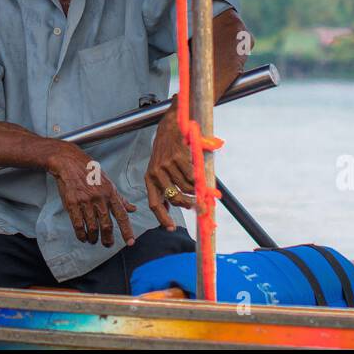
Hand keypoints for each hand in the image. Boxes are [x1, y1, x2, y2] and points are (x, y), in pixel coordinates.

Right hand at [46, 142, 136, 246]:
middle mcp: (100, 198)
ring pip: (92, 227)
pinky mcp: (72, 203)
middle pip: (106, 225)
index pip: (121, 215)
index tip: (130, 242)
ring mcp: (86, 201)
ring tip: (94, 241)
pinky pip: (78, 224)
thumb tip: (133, 209)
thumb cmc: (91, 173)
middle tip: (108, 244)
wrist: (70, 163)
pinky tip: (83, 237)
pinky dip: (81, 234)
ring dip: (94, 238)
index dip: (126, 230)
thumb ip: (120, 199)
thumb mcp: (109, 183)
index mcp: (110, 193)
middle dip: (108, 239)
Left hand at [145, 98, 195, 229]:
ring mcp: (166, 164)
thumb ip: (165, 186)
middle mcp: (155, 172)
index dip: (162, 217)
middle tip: (201, 208)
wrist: (171, 125)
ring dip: (197, 190)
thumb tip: (172, 207)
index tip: (171, 228)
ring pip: (185, 187)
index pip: (154, 203)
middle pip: (174, 198)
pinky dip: (199, 178)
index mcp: (149, 178)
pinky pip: (192, 175)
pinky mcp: (177, 156)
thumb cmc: (168, 150)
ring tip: (203, 190)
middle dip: (189, 205)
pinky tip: (202, 176)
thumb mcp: (160, 169)